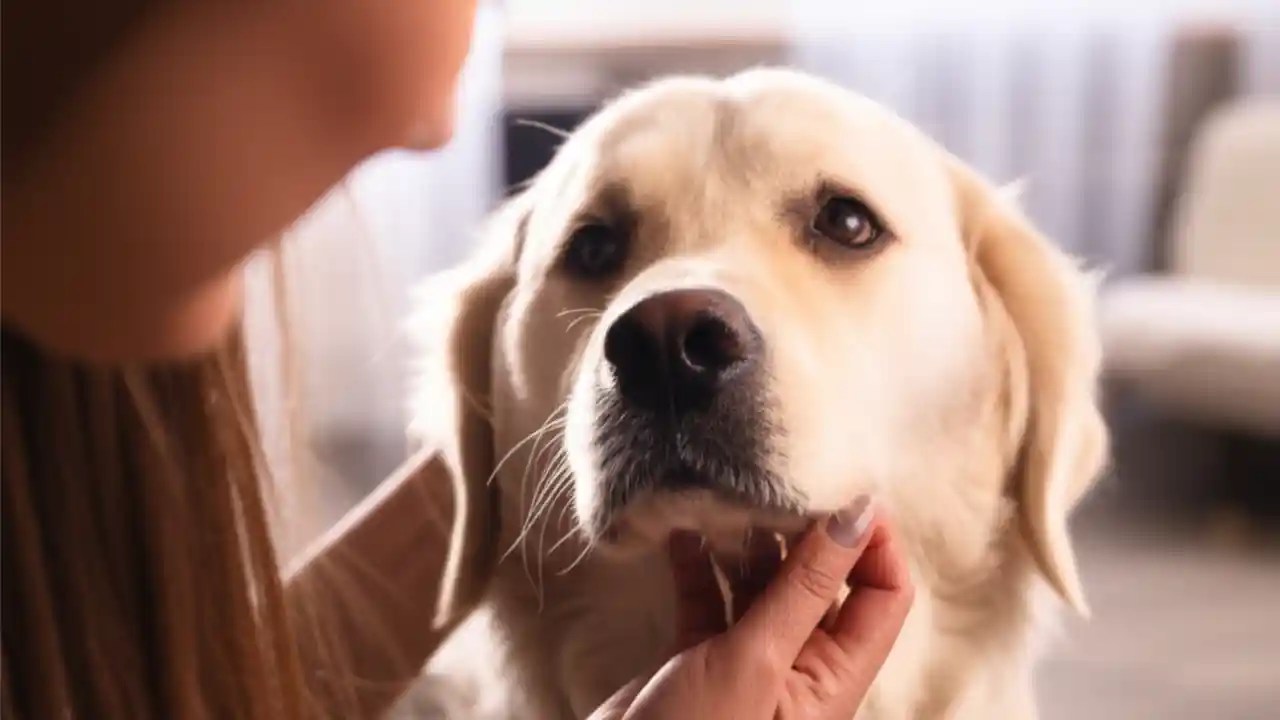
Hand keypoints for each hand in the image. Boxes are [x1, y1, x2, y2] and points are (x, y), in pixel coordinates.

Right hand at [590, 498, 913, 719]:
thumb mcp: (758, 658)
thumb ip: (807, 586)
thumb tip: (861, 515)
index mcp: (834, 678)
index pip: (883, 597)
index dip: (873, 544)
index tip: (844, 490)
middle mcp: (799, 668)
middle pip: (822, 583)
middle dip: (805, 534)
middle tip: (778, 486)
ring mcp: (749, 662)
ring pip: (764, 585)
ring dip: (748, 544)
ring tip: (728, 503)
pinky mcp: (700, 657)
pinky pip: (710, 598)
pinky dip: (699, 565)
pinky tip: (683, 536)